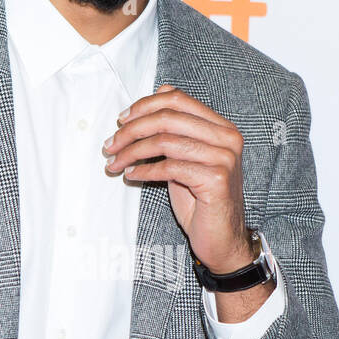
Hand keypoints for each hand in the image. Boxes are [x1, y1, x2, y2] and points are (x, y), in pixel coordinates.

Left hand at [102, 84, 252, 273]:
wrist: (222, 239)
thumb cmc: (201, 201)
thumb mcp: (186, 161)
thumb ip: (172, 136)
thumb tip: (141, 113)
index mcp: (221, 127)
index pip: (177, 99)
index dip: (144, 106)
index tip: (121, 120)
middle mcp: (227, 138)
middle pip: (168, 117)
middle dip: (132, 130)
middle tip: (110, 144)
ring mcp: (224, 158)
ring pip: (165, 142)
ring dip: (132, 152)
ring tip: (115, 162)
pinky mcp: (216, 179)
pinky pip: (169, 168)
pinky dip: (144, 171)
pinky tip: (131, 176)